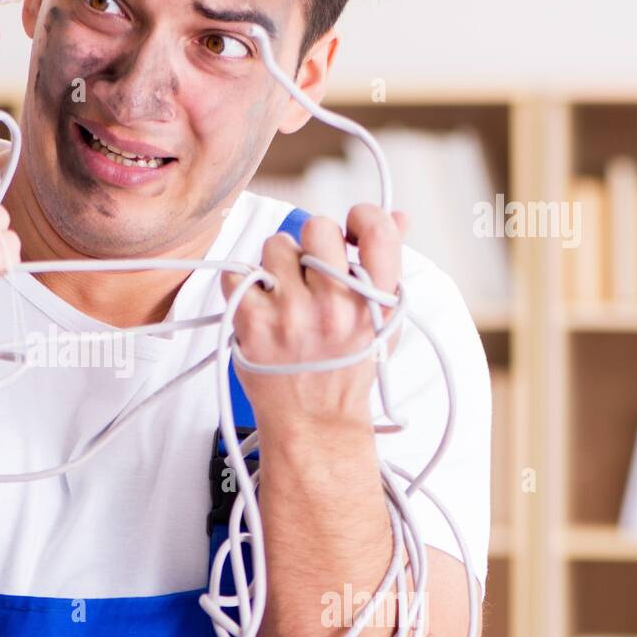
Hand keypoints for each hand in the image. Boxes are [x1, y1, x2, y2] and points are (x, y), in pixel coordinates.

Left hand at [220, 204, 408, 437]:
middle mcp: (335, 308)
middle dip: (313, 244)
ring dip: (279, 265)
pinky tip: (262, 307)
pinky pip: (239, 273)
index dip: (362, 217)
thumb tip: (398, 215)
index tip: (351, 230)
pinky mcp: (252, 325)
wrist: (314, 422)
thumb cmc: (348, 368)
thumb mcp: (383, 320)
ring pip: (276, 246)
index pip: (377, 230)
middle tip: (312, 273)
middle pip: (318, 227)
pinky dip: (246, 285)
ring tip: (287, 296)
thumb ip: (387, 265)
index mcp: (375, 304)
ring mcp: (291, 315)